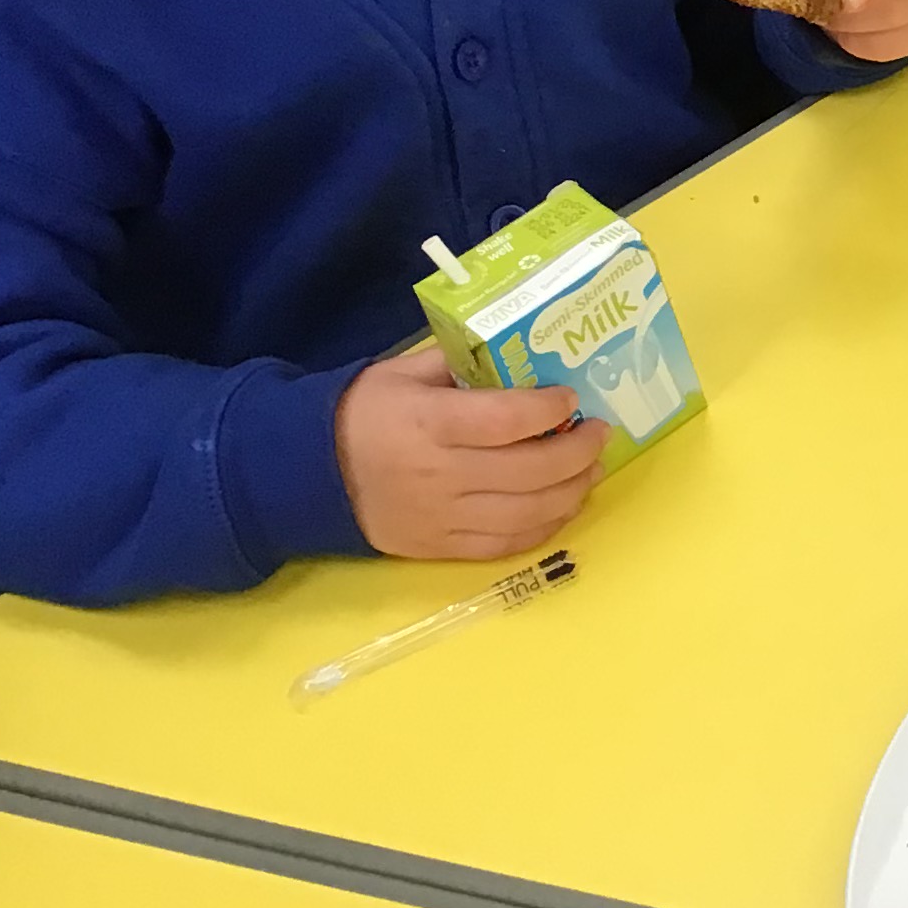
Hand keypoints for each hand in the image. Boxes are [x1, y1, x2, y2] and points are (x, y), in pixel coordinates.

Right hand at [334, 345, 603, 561]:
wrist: (307, 477)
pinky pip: (506, 544)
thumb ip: (458, 366)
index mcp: (428, 423)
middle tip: (600, 433)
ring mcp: (442, 517)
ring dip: (573, 491)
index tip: (573, 399)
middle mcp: (440, 474)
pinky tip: (563, 505)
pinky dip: (545, 526)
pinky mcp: (440, 548)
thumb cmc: (361, 413)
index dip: (548, 410)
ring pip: (527, 513)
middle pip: (530, 470)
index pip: (505, 420)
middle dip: (578, 452)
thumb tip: (515, 358)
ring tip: (592, 470)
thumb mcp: (401, 374)